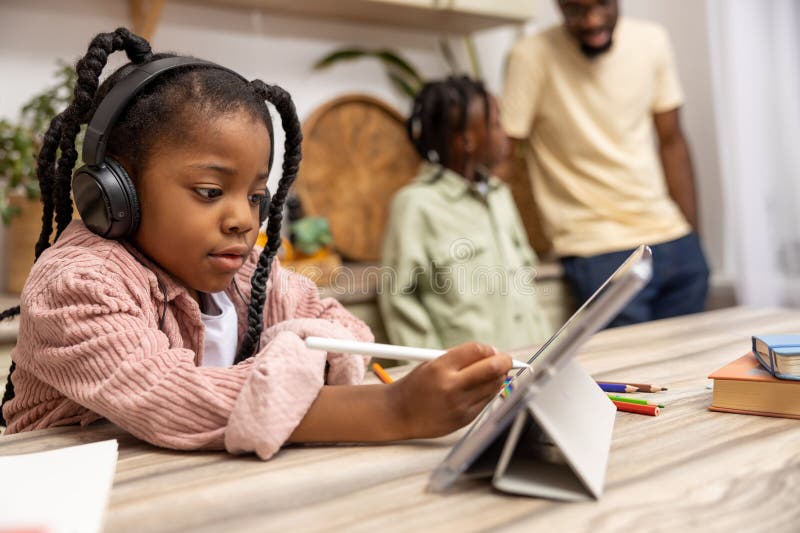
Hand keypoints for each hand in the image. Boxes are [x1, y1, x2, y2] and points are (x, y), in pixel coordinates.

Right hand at [388, 342, 512, 438]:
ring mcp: (459, 405)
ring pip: (494, 386)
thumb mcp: (431, 363)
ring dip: (498, 377)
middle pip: (492, 368)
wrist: (398, 414)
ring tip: (491, 374)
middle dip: (504, 361)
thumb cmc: (415, 386)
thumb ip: (459, 358)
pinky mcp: (465, 419)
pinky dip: (489, 392)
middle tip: (506, 360)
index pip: (477, 350)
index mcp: (440, 368)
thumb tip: (490, 354)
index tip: (491, 350)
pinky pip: (487, 401)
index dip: (489, 349)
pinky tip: (481, 389)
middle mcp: (451, 386)